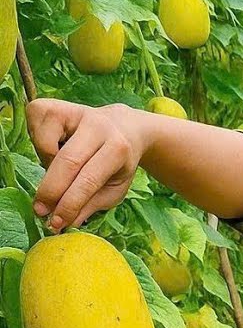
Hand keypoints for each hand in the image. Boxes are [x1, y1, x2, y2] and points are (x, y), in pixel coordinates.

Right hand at [26, 99, 148, 232]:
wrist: (123, 127)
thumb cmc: (117, 162)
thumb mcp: (115, 187)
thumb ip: (92, 204)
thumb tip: (66, 223)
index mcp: (119, 149)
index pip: (89, 180)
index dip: (69, 204)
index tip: (56, 223)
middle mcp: (98, 126)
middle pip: (66, 162)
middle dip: (51, 191)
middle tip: (41, 212)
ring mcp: (76, 111)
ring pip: (45, 143)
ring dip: (46, 166)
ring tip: (60, 170)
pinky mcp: (54, 104)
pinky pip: (34, 127)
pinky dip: (38, 144)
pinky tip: (55, 148)